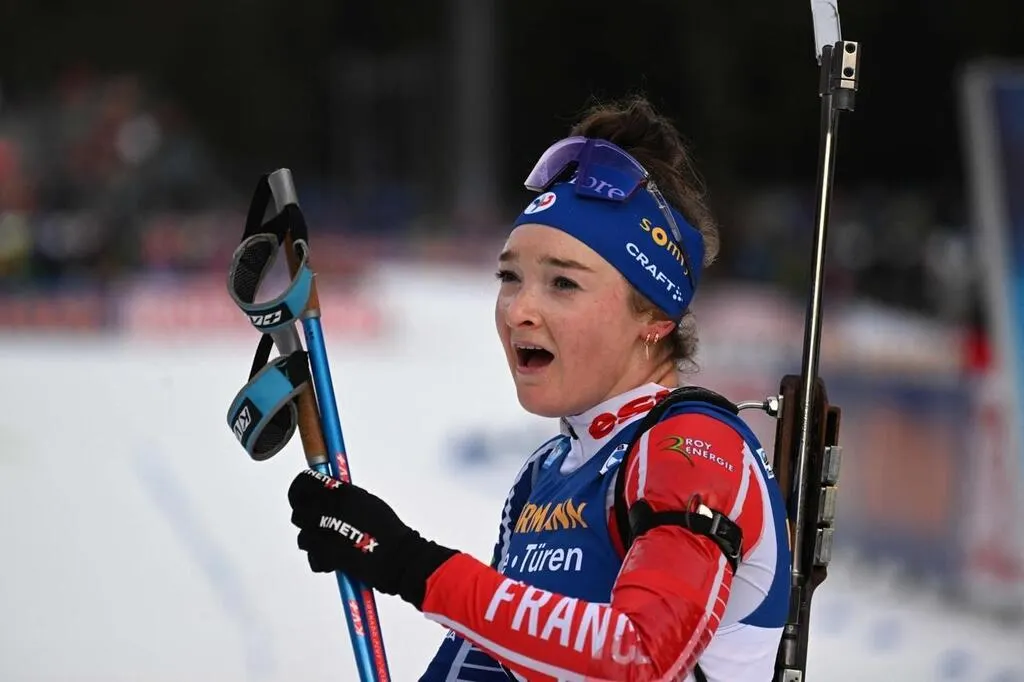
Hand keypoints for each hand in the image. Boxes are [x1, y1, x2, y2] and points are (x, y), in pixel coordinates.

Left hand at [287, 469, 457, 608]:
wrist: (397, 557)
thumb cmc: (388, 530)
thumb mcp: (367, 501)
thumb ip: (344, 495)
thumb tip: (327, 492)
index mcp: (340, 494)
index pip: (305, 484)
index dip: (300, 489)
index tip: (302, 493)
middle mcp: (329, 511)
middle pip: (298, 511)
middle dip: (305, 517)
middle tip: (317, 521)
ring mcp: (324, 535)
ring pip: (303, 536)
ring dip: (313, 540)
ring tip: (331, 542)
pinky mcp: (325, 556)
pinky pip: (312, 557)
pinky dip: (320, 559)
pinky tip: (335, 557)